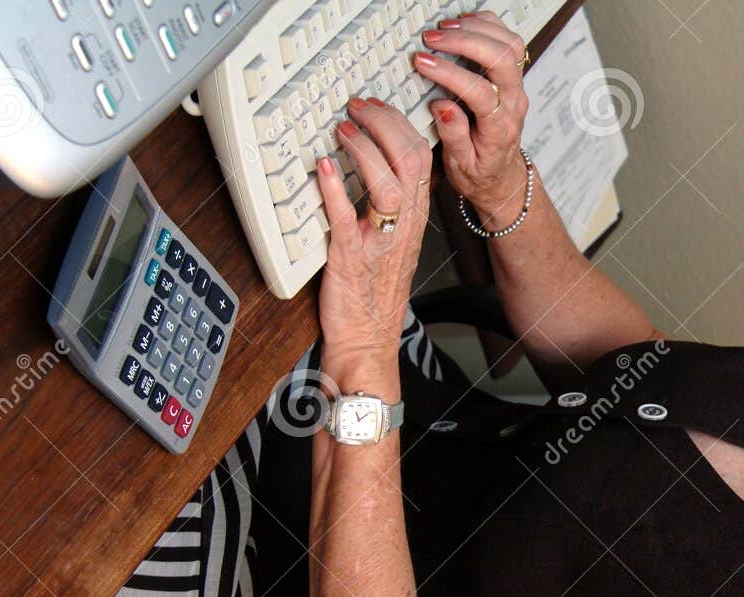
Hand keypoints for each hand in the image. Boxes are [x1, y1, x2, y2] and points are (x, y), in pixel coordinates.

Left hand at [314, 98, 432, 375]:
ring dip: (362, 148)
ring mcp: (379, 241)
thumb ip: (387, 207)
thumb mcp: (392, 244)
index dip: (400, 124)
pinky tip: (321, 167)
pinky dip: (332, 187)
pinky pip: (346, 216)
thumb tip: (370, 168)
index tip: (377, 107)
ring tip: (342, 129)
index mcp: (413, 221)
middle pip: (410, 160)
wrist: (366, 343)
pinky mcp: (350, 257)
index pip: (422, 159)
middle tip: (358, 108)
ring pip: (385, 182)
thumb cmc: (373, 297)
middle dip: (383, 124)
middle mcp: (403, 227)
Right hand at [415, 12, 529, 227]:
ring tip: (445, 29)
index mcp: (499, 128)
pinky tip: (464, 25)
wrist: (502, 175)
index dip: (450, 74)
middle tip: (432, 40)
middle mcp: (513, 103)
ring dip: (477, 29)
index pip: (480, 93)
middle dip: (464, 42)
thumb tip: (442, 107)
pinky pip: (509, 42)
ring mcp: (516, 88)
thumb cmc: (480, 171)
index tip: (423, 63)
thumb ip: (453, 136)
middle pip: (502, 60)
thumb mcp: (461, 166)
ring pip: (510, 46)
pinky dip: (487, 26)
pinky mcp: (513, 77)